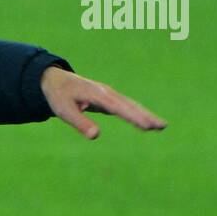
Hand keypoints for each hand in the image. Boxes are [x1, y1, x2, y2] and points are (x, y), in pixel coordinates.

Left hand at [40, 66, 166, 138]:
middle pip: (130, 105)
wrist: (54, 79)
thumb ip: (80, 123)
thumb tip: (96, 135)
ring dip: (145, 114)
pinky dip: (136, 113)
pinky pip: (125, 106)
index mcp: (97, 95)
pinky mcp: (107, 98)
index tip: (147, 126)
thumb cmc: (58, 96)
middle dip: (146, 116)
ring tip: (160, 126)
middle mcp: (107, 93)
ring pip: (130, 105)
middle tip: (162, 126)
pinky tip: (145, 121)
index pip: (118, 108)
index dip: (133, 117)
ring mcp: (109, 94)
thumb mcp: (64, 110)